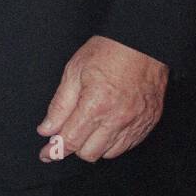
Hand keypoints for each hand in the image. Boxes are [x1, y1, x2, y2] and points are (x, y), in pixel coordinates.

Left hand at [37, 35, 167, 163]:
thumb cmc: (108, 51)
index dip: (55, 150)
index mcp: (96, 105)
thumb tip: (46, 129)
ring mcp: (136, 123)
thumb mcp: (73, 71)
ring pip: (109, 153)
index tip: (46, 154)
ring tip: (90, 125)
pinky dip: (115, 141)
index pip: (71, 141)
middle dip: (75, 145)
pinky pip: (128, 145)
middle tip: (68, 131)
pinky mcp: (149, 122)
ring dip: (95, 145)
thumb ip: (59, 105)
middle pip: (89, 153)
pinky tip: (107, 126)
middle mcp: (118, 119)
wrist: (142, 42)